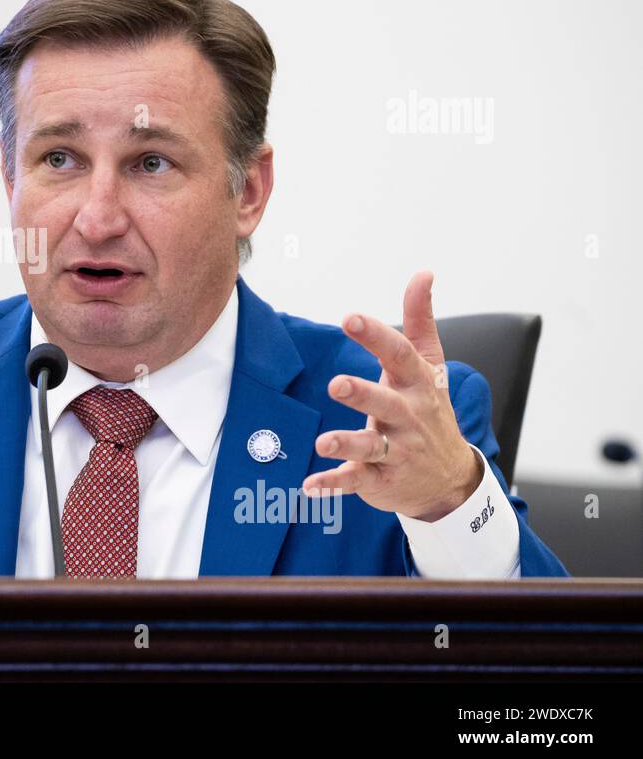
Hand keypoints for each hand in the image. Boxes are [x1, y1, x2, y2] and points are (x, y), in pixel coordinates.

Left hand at [302, 271, 483, 520]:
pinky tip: (308, 486)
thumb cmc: (428, 410)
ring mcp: (396, 452)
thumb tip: (423, 273)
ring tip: (323, 442)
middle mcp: (408, 418)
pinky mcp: (380, 479)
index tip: (351, 318)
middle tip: (335, 384)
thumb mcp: (430, 366)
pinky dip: (333, 484)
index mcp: (417, 386)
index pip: (401, 357)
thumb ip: (420, 320)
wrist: (450, 478)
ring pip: (372, 448)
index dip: (378, 337)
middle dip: (363, 394)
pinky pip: (355, 482)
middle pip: (386, 404)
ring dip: (347, 444)